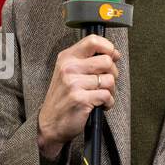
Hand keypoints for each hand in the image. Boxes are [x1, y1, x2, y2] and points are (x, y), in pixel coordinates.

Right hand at [36, 34, 119, 159]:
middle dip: (112, 73)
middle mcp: (69, 68)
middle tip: (104, 83)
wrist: (50, 123)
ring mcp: (74, 83)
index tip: (111, 57)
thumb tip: (114, 53)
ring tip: (100, 96)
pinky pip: (107, 96)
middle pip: (106, 61)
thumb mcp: (69, 73)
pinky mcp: (81, 99)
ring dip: (111, 91)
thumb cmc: (63, 98)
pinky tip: (99, 105)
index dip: (108, 48)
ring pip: (109, 80)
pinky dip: (108, 103)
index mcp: (67, 58)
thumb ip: (88, 60)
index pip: (93, 40)